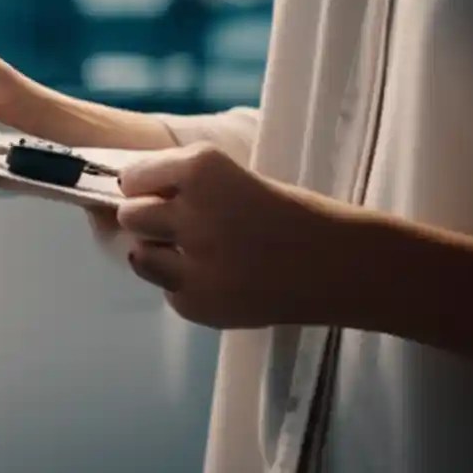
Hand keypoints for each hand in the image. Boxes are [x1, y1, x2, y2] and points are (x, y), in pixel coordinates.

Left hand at [115, 144, 342, 328]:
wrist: (345, 266)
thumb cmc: (293, 213)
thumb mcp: (236, 178)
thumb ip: (184, 184)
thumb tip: (127, 194)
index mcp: (202, 168)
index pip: (132, 176)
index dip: (147, 185)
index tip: (164, 191)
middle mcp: (191, 213)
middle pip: (130, 215)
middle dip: (150, 219)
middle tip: (184, 225)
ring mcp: (192, 264)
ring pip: (139, 256)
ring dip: (160, 253)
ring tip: (201, 254)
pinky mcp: (198, 305)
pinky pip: (168, 291)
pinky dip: (187, 286)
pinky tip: (224, 280)